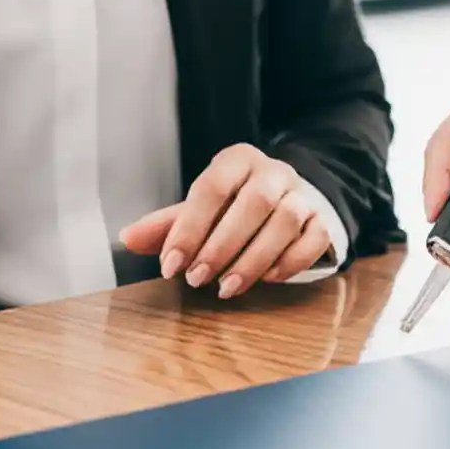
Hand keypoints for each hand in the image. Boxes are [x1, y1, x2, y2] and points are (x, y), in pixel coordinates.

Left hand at [120, 144, 331, 298]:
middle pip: (254, 203)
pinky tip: (267, 279)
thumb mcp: (201, 210)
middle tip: (197, 279)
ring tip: (227, 288)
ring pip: (286, 221)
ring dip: (253, 259)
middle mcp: (274, 172)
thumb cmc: (236, 207)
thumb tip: (127, 238)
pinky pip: (313, 239)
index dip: (189, 227)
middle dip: (222, 246)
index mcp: (238, 160)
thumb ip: (168, 224)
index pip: (213, 187)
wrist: (287, 202)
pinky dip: (290, 262)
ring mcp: (303, 195)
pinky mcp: (323, 220)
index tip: (170, 264)